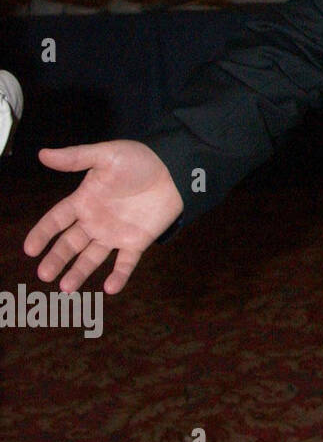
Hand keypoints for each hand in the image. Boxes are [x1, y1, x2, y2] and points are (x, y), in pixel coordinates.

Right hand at [24, 141, 183, 294]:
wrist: (175, 170)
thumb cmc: (139, 160)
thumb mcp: (106, 155)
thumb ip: (76, 158)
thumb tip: (42, 154)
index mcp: (84, 201)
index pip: (56, 220)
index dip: (42, 234)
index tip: (30, 249)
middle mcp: (95, 221)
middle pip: (70, 244)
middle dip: (56, 259)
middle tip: (44, 275)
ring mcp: (115, 233)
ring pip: (91, 258)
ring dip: (79, 272)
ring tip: (66, 288)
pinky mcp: (137, 242)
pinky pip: (126, 262)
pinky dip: (119, 276)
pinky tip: (110, 288)